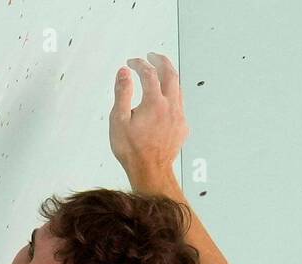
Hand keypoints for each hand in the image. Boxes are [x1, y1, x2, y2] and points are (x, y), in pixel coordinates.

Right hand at [109, 53, 188, 177]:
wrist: (150, 171)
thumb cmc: (132, 150)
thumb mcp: (119, 120)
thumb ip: (122, 93)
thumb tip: (124, 72)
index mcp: (154, 102)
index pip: (149, 73)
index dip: (139, 64)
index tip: (131, 62)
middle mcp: (171, 106)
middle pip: (170, 74)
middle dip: (161, 61)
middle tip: (152, 55)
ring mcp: (179, 116)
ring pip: (178, 87)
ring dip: (170, 75)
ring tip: (161, 71)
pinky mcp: (182, 127)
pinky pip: (180, 103)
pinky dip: (173, 93)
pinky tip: (166, 97)